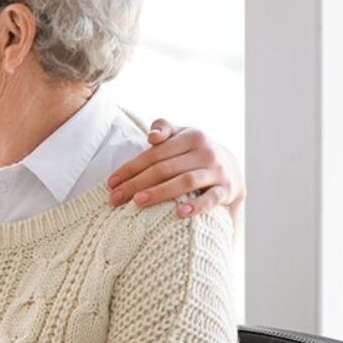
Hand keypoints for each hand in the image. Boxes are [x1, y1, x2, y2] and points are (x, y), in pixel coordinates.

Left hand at [107, 119, 244, 219]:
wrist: (232, 167)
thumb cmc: (194, 152)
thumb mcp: (181, 135)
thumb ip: (163, 129)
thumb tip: (151, 136)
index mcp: (191, 136)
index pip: (154, 154)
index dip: (130, 168)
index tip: (111, 183)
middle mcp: (205, 152)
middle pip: (165, 168)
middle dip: (137, 183)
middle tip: (116, 198)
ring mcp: (217, 171)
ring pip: (185, 182)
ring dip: (160, 192)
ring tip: (137, 202)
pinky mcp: (227, 190)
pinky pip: (211, 199)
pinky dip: (196, 206)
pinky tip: (180, 213)